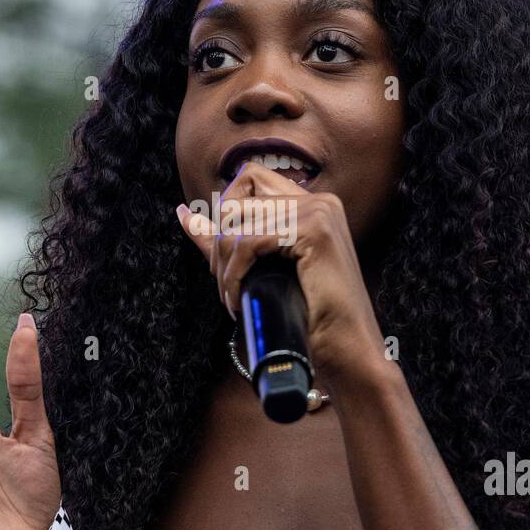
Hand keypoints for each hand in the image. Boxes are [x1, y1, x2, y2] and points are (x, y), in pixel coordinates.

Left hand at [175, 161, 383, 378]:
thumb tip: (184, 212)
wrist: (345, 350)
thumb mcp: (260, 268)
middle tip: (227, 282)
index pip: (248, 179)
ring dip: (225, 265)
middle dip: (220, 240)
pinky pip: (249, 242)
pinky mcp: (315, 230)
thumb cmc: (309, 316)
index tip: (224, 260)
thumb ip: (226, 239)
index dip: (226, 214)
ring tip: (234, 298)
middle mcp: (320, 200)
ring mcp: (320, 211)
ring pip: (238, 223)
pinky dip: (234, 274)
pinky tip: (238, 301)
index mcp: (314, 203)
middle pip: (237, 195)